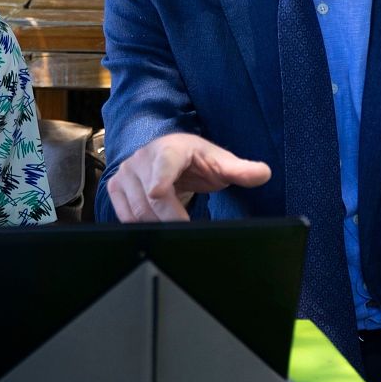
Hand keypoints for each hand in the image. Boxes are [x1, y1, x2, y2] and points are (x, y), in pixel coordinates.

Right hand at [106, 133, 270, 221]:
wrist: (169, 153)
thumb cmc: (194, 158)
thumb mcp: (219, 161)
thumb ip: (241, 169)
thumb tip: (263, 173)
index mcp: (168, 149)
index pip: (161, 172)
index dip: (164, 193)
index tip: (174, 212)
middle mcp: (142, 159)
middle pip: (149, 200)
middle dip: (170, 220)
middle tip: (187, 232)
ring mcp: (126, 173)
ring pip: (136, 211)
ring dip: (156, 224)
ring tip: (175, 226)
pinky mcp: (116, 187)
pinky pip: (124, 215)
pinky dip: (141, 225)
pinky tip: (156, 224)